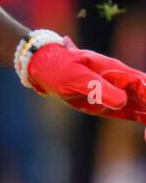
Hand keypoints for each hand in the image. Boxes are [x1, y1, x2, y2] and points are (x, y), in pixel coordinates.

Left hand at [28, 40, 145, 125]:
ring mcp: (122, 93)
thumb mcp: (76, 78)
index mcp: (117, 71)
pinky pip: (140, 114)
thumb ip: (98, 88)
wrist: (46, 68)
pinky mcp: (117, 105)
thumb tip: (123, 101)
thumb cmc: (59, 68)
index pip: (144, 84)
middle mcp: (124, 81)